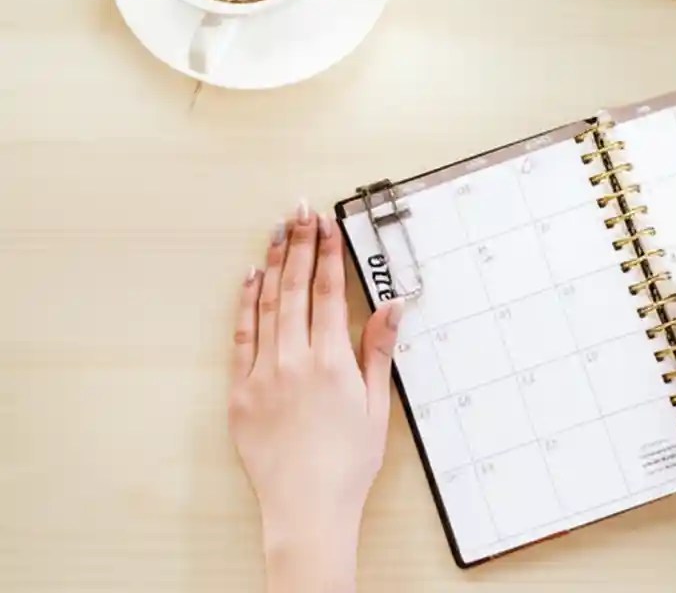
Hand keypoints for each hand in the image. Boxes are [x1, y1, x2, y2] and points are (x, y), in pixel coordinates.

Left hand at [229, 201, 400, 591]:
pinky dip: (245, 305)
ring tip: (276, 232)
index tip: (325, 224)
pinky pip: (240, 338)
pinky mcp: (240, 392)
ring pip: (266, 306)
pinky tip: (250, 280)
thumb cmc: (348, 462)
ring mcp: (262, 374)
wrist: (306, 506)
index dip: (327, 253)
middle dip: (299, 246)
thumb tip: (392, 306)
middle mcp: (294, 360)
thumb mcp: (377, 405)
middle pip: (296, 289)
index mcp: (332, 362)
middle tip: (299, 211)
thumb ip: (378, 350)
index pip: (330, 292)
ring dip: (273, 266)